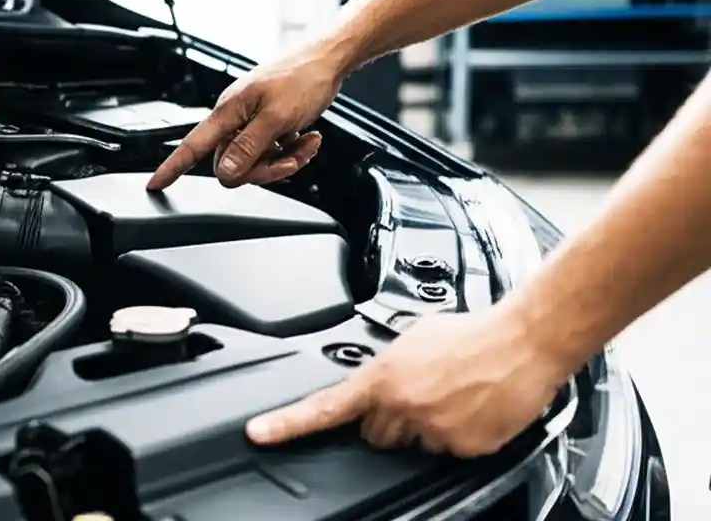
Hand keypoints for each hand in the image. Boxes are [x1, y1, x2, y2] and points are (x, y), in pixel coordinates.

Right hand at [147, 43, 342, 190]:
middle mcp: (234, 117)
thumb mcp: (276, 117)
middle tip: (290, 158)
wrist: (328, 60)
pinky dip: (291, 150)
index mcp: (228, 112)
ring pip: (255, 160)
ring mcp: (251, 121)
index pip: (192, 146)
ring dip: (284, 159)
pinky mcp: (267, 123)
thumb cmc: (303, 78)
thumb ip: (248, 147)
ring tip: (306, 143)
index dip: (172, 167)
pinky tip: (307, 138)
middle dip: (265, 168)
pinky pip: (270, 151)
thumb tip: (224, 173)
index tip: (154, 185)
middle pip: (232, 164)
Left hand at [244, 310, 567, 457]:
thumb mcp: (412, 338)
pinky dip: (456, 435)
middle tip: (419, 393)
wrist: (524, 340)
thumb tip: (376, 381)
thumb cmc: (472, 331)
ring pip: (412, 445)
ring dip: (424, 427)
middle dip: (388, 420)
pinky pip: (447, 452)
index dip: (287, 424)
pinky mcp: (464, 449)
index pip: (325, 407)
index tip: (260, 433)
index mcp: (383, 377)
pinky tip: (471, 408)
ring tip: (452, 394)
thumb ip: (386, 366)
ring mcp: (433, 432)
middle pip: (374, 435)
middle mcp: (403, 407)